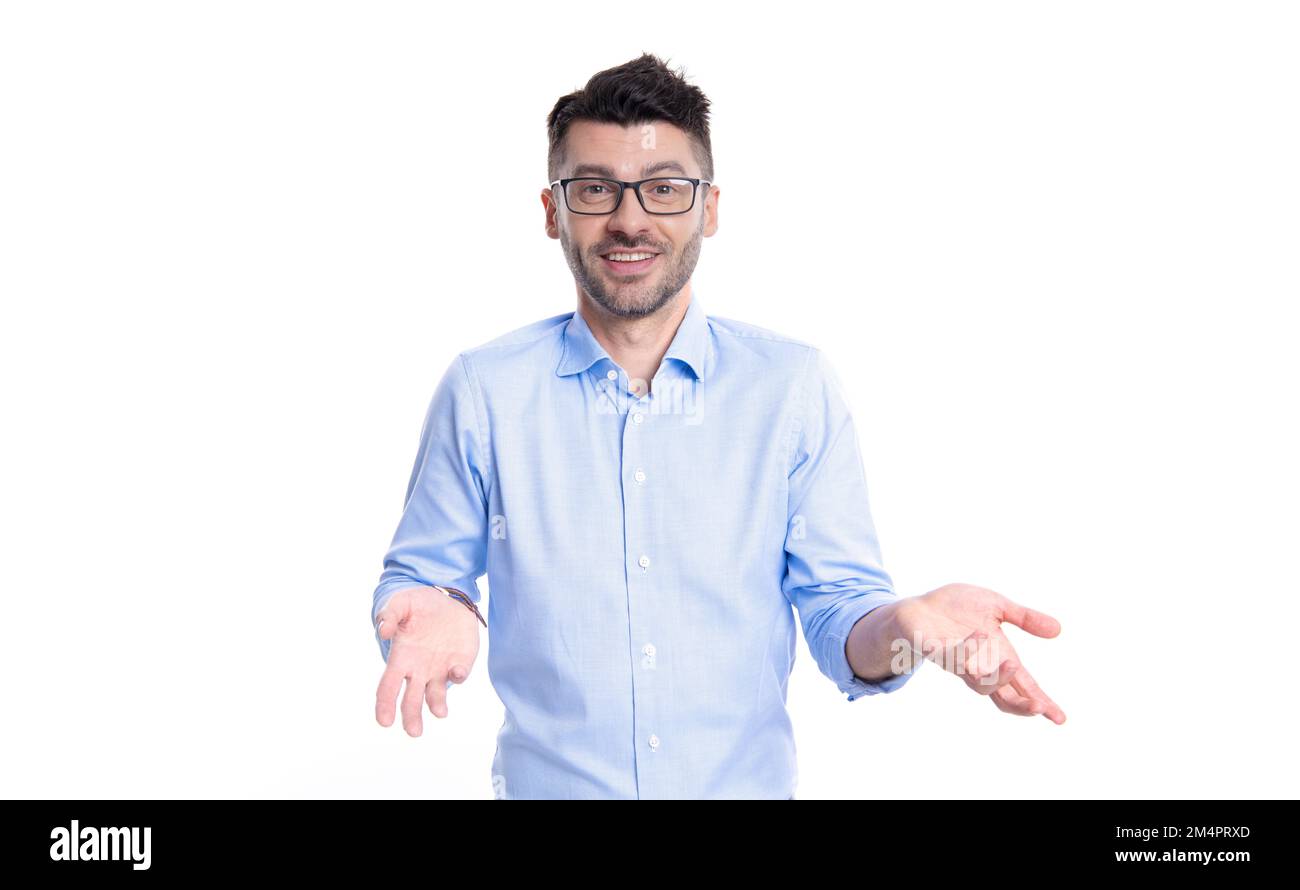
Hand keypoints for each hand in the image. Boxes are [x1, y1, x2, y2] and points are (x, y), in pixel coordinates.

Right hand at [374, 585, 481, 735]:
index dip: (385, 705)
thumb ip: (388, 616)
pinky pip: (459, 675)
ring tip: (440, 712)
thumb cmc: (415, 604)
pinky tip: (457, 672)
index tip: (384, 721)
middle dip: (411, 717)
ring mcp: (440, 669)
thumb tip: (384, 631)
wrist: (446, 598)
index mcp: (400, 659)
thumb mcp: (399, 603)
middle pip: (411, 700)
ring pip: (436, 695)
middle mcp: (418, 670)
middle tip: (414, 732)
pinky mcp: (460, 662)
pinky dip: (458, 676)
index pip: (388, 687)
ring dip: (438, 704)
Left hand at [896, 582, 1065, 723]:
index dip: (1041, 703)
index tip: (1060, 718)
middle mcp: (978, 666)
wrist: (918, 606)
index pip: (1023, 687)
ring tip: (1012, 663)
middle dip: (1021, 704)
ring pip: (977, 683)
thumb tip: (1058, 629)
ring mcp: (955, 662)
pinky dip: (961, 652)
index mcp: (997, 658)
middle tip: (1038, 705)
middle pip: (1002, 696)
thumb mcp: (996, 607)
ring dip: (996, 677)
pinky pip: (947, 658)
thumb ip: (1024, 618)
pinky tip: (975, 639)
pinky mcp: (933, 649)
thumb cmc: (957, 609)